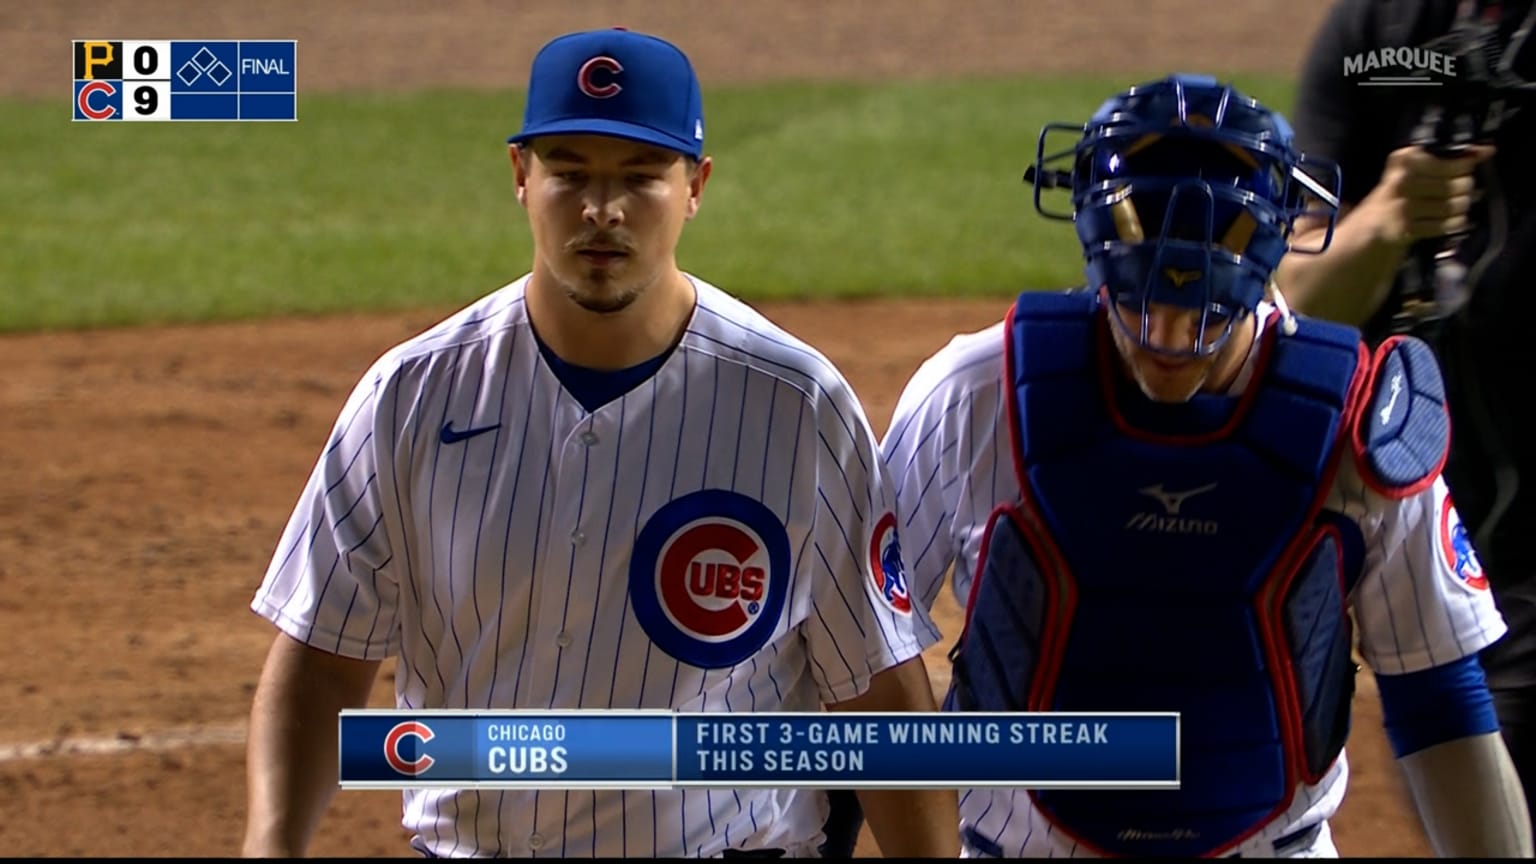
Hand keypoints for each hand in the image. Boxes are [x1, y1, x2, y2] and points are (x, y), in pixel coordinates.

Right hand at [1361, 144, 1494, 247]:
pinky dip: (1454, 223)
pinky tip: (1454, 219)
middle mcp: (1402, 182)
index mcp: (1405, 160)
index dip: (1466, 164)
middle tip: (1464, 187)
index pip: (1449, 161)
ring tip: (1459, 203)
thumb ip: (1452, 157)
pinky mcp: (1407, 228)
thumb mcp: (1419, 166)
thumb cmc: (1404, 190)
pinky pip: (1444, 225)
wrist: (1377, 222)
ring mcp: (1404, 207)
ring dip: (1462, 206)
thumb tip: (1488, 150)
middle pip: (1454, 184)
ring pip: (1452, 206)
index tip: (1474, 164)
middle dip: (1466, 187)